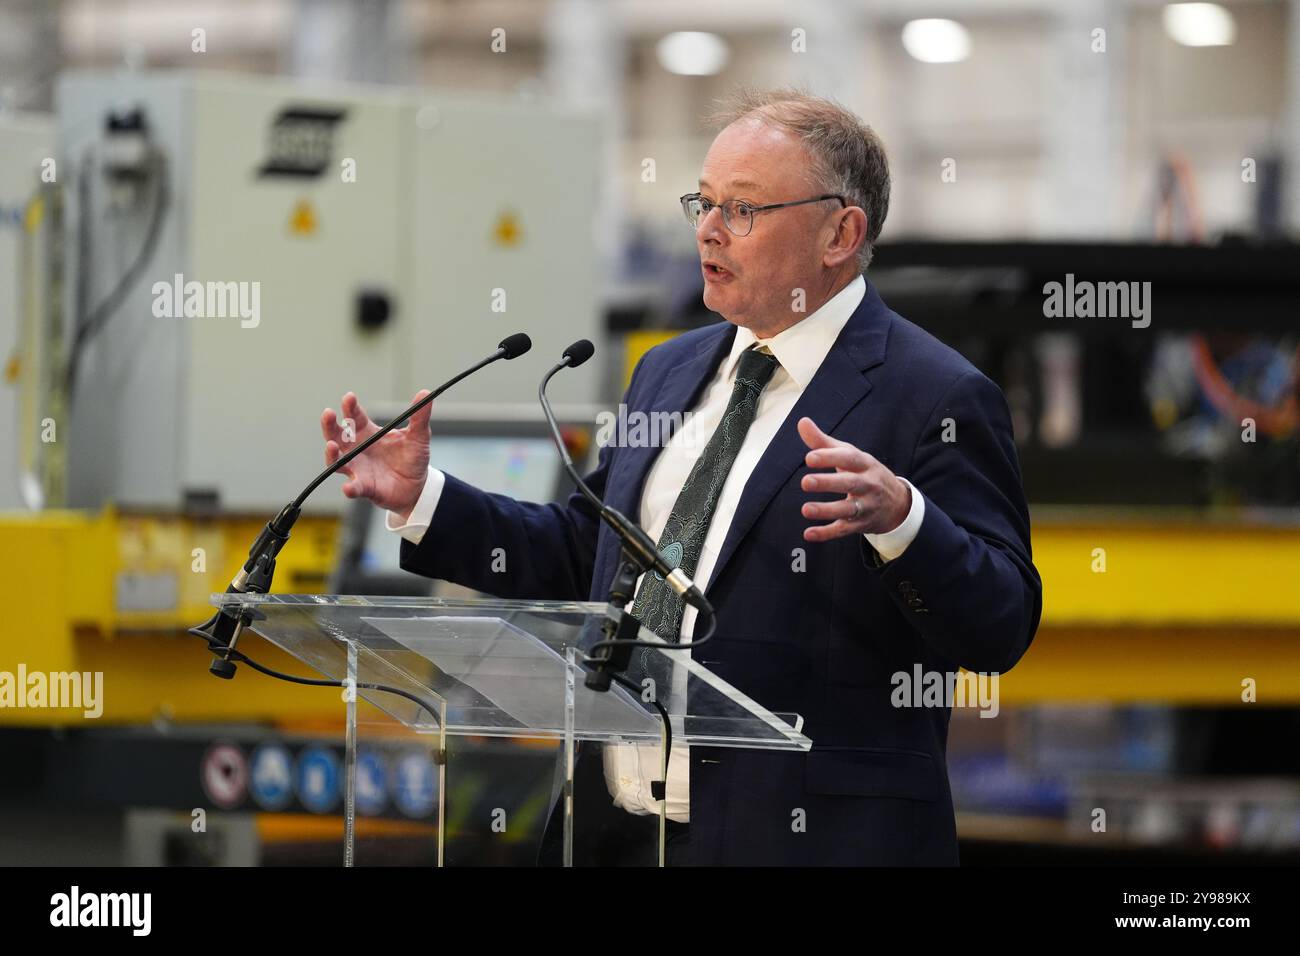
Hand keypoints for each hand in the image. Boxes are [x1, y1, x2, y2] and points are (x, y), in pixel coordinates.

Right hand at [320, 390, 431, 517]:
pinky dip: (350, 488)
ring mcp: (358, 469)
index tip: (349, 397)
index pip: (355, 417)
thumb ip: (419, 417)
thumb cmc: (412, 458)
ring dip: (332, 454)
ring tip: (332, 446)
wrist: (417, 485)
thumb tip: (425, 393)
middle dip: (329, 425)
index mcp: (368, 433)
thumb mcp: (419, 436)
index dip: (350, 407)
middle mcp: (357, 450)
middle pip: (336, 436)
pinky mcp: (364, 487)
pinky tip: (348, 487)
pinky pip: (354, 488)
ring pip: (337, 461)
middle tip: (328, 414)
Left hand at [797, 417, 910, 541]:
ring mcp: (866, 506)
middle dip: (828, 483)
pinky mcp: (861, 525)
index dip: (829, 457)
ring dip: (827, 510)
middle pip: (850, 483)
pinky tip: (808, 534)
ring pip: (847, 509)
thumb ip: (823, 442)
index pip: (848, 458)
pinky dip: (827, 533)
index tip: (809, 458)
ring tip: (805, 509)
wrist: (898, 503)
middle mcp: (868, 484)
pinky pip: (844, 530)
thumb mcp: (849, 455)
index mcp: (864, 464)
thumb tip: (802, 422)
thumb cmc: (864, 473)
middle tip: (805, 482)